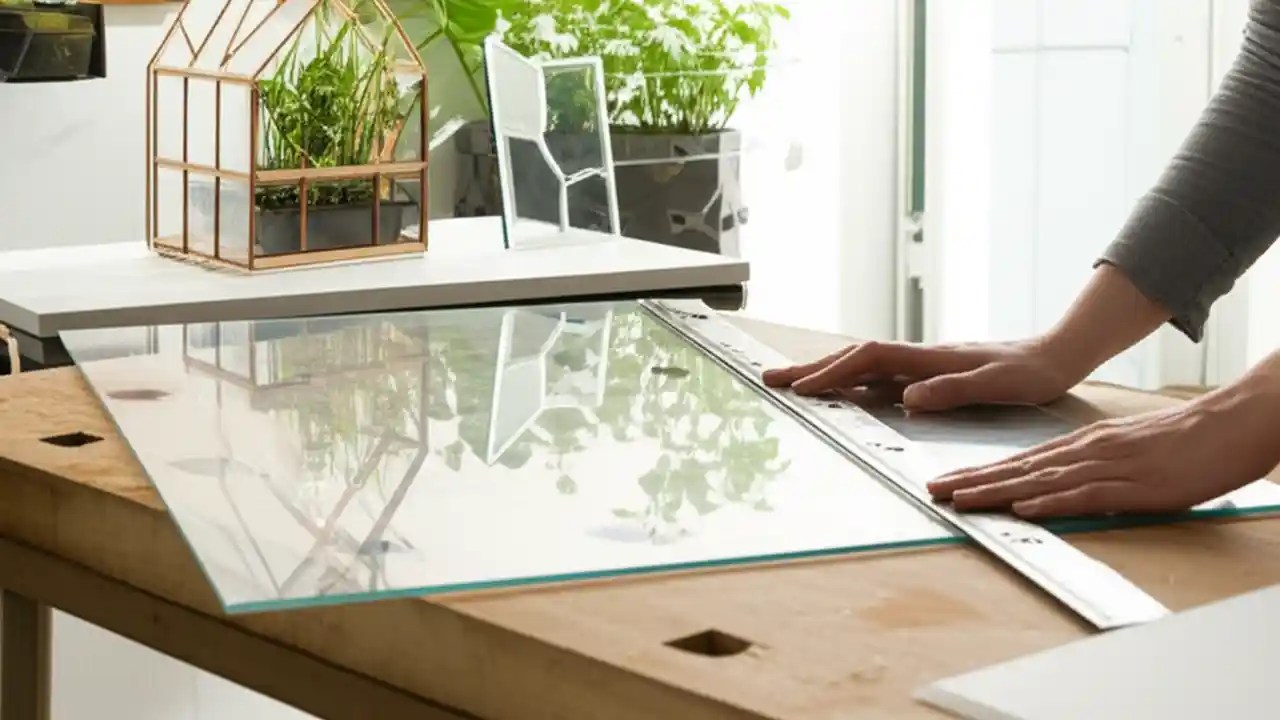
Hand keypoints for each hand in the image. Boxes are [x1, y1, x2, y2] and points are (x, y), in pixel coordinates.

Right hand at [762, 339, 1086, 411]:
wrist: (1057, 354)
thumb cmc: (1032, 373)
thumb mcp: (999, 385)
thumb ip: (954, 390)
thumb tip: (908, 398)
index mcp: (932, 358)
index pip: (871, 360)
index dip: (835, 373)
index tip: (804, 389)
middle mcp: (921, 357)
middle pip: (855, 358)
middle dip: (812, 369)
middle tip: (771, 380)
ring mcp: (923, 363)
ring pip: (863, 365)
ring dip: (826, 372)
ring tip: (792, 385)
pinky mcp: (929, 372)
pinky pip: (879, 375)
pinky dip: (850, 380)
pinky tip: (841, 392)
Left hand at [926, 378, 1279, 517]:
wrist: (1228, 424)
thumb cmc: (1180, 441)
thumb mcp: (1124, 449)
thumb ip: (1089, 464)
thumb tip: (1055, 483)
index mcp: (1083, 445)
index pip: (1020, 461)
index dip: (980, 472)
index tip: (946, 481)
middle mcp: (1086, 451)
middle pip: (1019, 468)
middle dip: (973, 481)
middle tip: (933, 491)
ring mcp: (1109, 466)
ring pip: (1042, 480)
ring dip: (998, 491)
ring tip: (961, 499)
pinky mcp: (1135, 484)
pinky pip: (1087, 495)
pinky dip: (1054, 502)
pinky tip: (1026, 507)